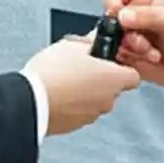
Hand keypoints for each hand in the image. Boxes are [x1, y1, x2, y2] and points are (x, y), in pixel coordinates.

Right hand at [25, 35, 140, 135]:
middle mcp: (107, 100)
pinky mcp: (75, 125)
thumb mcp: (72, 45)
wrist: (30, 102)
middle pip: (114, 88)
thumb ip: (90, 41)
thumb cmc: (52, 73)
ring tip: (66, 79)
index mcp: (113, 79)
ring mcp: (92, 115)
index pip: (133, 75)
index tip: (110, 59)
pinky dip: (74, 103)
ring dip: (87, 91)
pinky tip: (59, 92)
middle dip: (101, 78)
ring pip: (97, 100)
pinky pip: (81, 111)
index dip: (122, 66)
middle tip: (83, 66)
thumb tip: (96, 37)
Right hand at [101, 0, 163, 87]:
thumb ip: (148, 15)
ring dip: (131, 48)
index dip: (110, 0)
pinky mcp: (128, 54)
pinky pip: (117, 56)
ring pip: (111, 39)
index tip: (118, 14)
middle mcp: (131, 14)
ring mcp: (128, 35)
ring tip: (153, 53)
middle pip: (109, 18)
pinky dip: (131, 60)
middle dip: (125, 33)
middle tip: (142, 42)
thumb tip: (119, 16)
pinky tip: (150, 60)